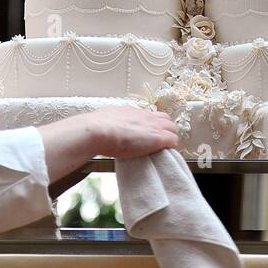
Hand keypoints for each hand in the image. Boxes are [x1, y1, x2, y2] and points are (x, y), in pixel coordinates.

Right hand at [38, 106, 179, 181]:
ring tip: (161, 151)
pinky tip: (164, 155)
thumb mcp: (102, 120)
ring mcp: (153, 126)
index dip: (152, 126)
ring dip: (169, 139)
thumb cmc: (93, 128)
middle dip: (165, 130)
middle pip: (166, 120)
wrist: (95, 131)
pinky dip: (170, 148)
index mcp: (131, 112)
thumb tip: (98, 127)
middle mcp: (145, 115)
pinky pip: (173, 141)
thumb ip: (107, 123)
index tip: (147, 136)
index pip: (150, 115)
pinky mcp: (158, 138)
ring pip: (173, 129)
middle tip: (157, 144)